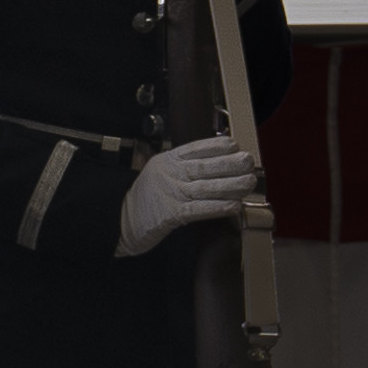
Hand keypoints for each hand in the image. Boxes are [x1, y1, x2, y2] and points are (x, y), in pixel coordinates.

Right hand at [114, 133, 253, 256]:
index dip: (218, 146)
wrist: (118, 221)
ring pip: (206, 187)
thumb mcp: (159, 173)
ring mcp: (169, 193)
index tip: (236, 146)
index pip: (196, 148)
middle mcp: (169, 174)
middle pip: (205, 166)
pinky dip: (217, 207)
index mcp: (167, 161)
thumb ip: (182, 168)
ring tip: (249, 182)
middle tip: (250, 162)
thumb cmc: (143, 200)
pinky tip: (233, 206)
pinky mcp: (169, 214)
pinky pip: (198, 209)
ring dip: (231, 185)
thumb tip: (216, 165)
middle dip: (231, 163)